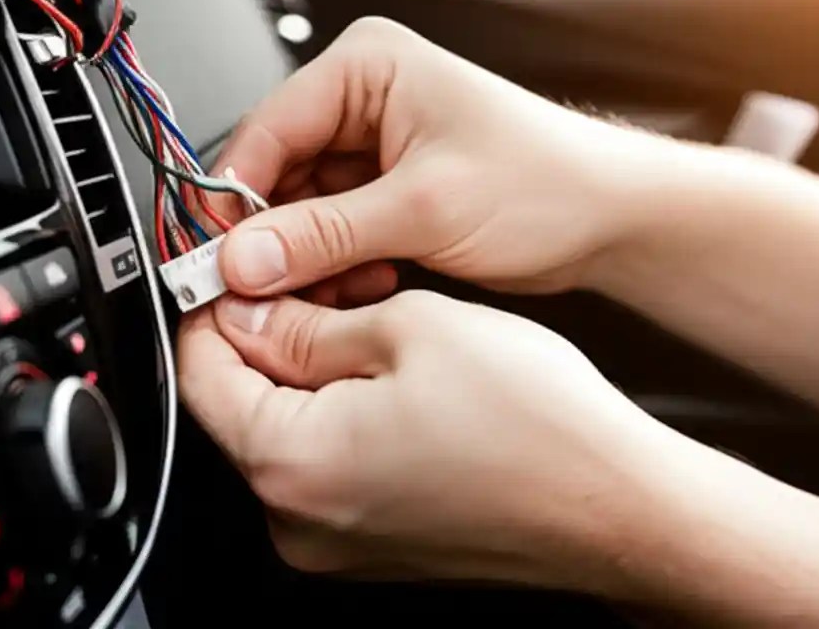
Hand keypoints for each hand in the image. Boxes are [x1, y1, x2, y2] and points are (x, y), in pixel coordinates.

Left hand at [178, 289, 689, 594]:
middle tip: (321, 283)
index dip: (212, 307)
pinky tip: (395, 376)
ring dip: (312, 371)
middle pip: (242, 406)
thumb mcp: (410, 329)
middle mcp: (300, 522)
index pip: (200, 375)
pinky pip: (329, 467)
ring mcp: (336, 544)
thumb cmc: (538, 428)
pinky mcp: (372, 547)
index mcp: (294, 466)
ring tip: (374, 321)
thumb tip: (249, 314)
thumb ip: (305, 324)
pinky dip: (343, 415)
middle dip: (270, 336)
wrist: (618, 507)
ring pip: (289, 433)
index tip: (234, 271)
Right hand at [211, 17, 663, 299]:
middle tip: (259, 292)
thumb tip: (244, 257)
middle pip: (277, 172)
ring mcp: (373, 146)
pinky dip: (334, 267)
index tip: (215, 256)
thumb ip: (325, 236)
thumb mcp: (424, 209)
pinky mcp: (385, 190)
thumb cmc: (547, 182)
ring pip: (300, 209)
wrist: (609, 220)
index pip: (267, 129)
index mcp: (368, 67)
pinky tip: (358, 288)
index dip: (234, 198)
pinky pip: (331, 230)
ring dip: (305, 260)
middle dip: (271, 238)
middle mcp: (364, 99)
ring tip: (322, 296)